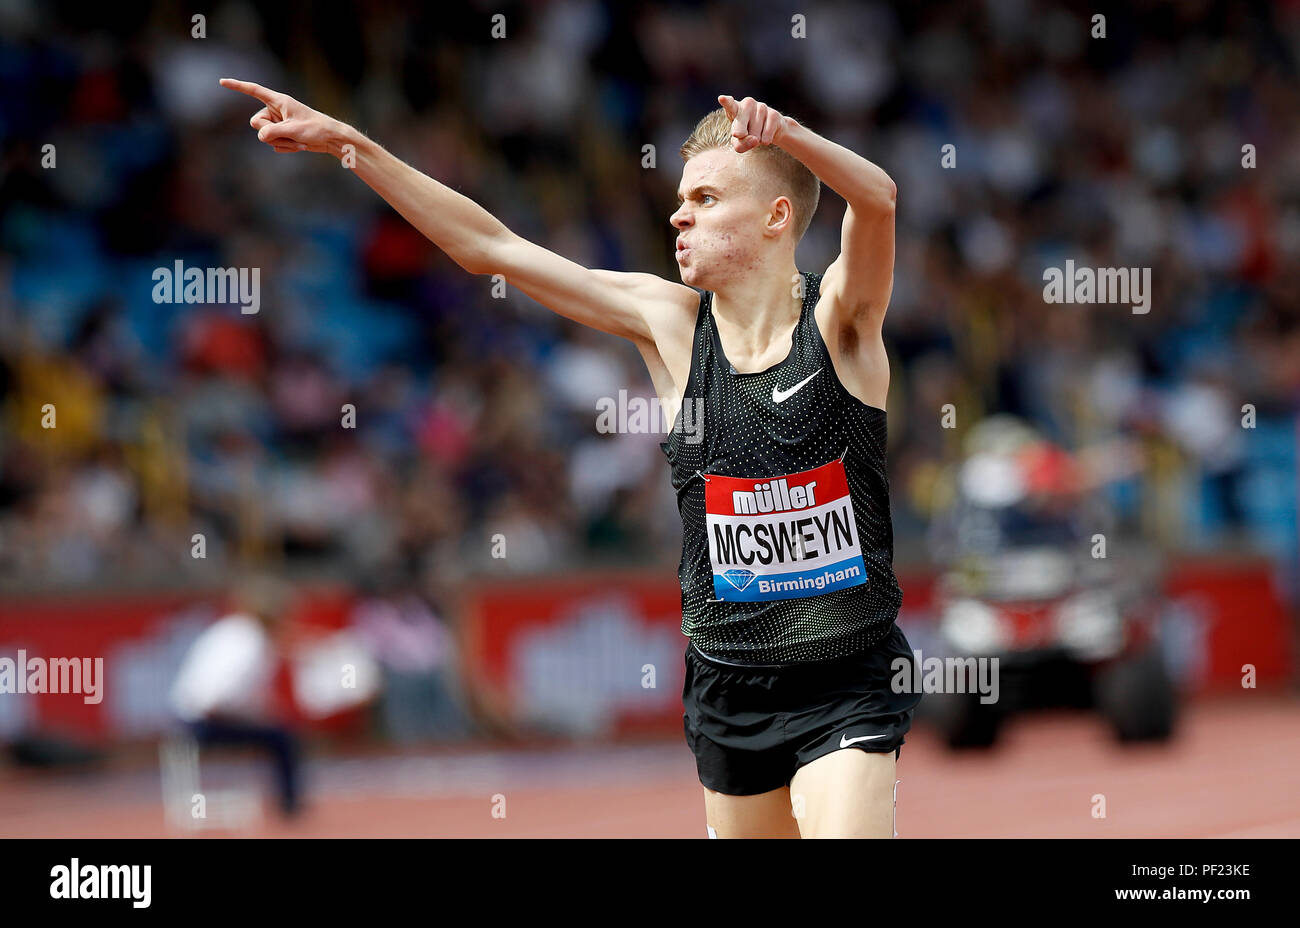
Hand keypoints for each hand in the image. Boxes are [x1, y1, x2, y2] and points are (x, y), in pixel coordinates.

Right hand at [219, 78, 347, 155]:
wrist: (330, 139)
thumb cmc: (315, 129)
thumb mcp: (293, 130)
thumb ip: (273, 132)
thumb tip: (261, 136)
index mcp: (278, 101)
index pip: (254, 90)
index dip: (237, 86)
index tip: (222, 82)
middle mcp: (275, 111)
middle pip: (256, 123)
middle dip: (270, 133)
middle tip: (289, 134)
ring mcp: (278, 124)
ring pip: (265, 136)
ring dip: (281, 142)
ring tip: (298, 142)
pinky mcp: (282, 135)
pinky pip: (273, 144)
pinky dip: (286, 147)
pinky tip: (299, 146)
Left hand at [717, 94, 790, 153]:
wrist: (770, 130)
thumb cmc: (748, 134)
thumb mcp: (739, 142)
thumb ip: (740, 144)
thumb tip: (755, 140)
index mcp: (735, 109)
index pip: (730, 105)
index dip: (727, 102)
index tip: (721, 98)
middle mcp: (747, 104)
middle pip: (740, 129)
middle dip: (741, 136)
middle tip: (741, 134)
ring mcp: (761, 107)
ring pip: (754, 135)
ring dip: (756, 140)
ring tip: (757, 132)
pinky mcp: (773, 114)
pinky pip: (766, 136)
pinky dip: (765, 140)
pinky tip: (765, 134)